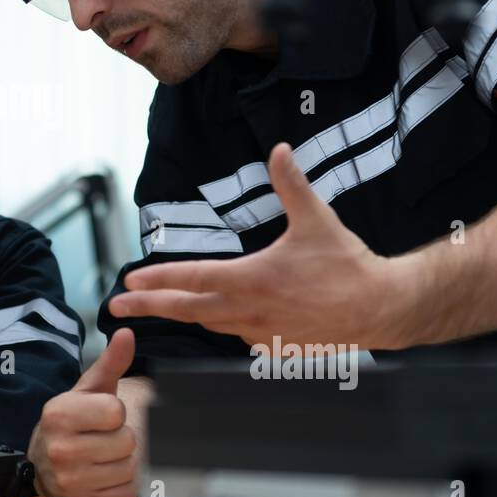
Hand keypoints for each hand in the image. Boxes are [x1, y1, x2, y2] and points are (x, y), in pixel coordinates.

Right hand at [28, 329, 137, 496]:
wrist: (44, 463)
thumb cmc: (72, 421)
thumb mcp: (87, 389)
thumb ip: (110, 362)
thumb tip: (127, 332)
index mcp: (58, 414)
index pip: (116, 411)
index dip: (114, 412)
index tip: (99, 415)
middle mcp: (59, 449)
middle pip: (126, 441)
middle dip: (121, 437)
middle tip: (101, 437)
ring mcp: (69, 480)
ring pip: (129, 468)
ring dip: (123, 461)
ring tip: (103, 455)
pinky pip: (126, 493)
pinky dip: (121, 484)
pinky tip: (103, 474)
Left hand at [110, 143, 413, 349]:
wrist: (380, 310)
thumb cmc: (347, 264)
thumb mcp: (317, 220)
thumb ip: (292, 184)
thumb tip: (279, 149)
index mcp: (254, 279)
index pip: (193, 279)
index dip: (158, 280)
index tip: (128, 280)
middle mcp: (250, 310)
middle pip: (187, 310)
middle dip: (148, 307)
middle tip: (115, 306)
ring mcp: (260, 332)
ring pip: (209, 323)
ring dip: (182, 314)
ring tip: (156, 307)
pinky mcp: (272, 346)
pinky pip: (235, 334)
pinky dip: (218, 324)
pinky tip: (211, 316)